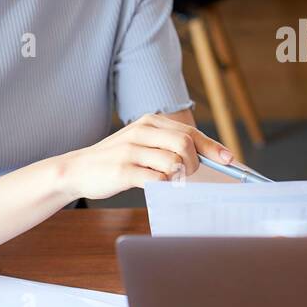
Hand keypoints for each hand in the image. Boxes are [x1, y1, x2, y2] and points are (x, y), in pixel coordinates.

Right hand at [61, 113, 232, 200]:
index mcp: (150, 122)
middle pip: (186, 144)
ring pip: (174, 161)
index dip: (213, 147)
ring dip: (179, 176)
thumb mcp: (143, 144)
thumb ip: (169, 145)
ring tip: (170, 180)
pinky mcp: (123, 170)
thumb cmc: (117, 160)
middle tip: (187, 174)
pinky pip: (157, 178)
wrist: (77, 169)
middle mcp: (142, 131)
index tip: (229, 159)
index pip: (190, 132)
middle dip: (195, 163)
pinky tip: (156, 185)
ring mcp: (131, 150)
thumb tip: (208, 156)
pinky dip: (164, 185)